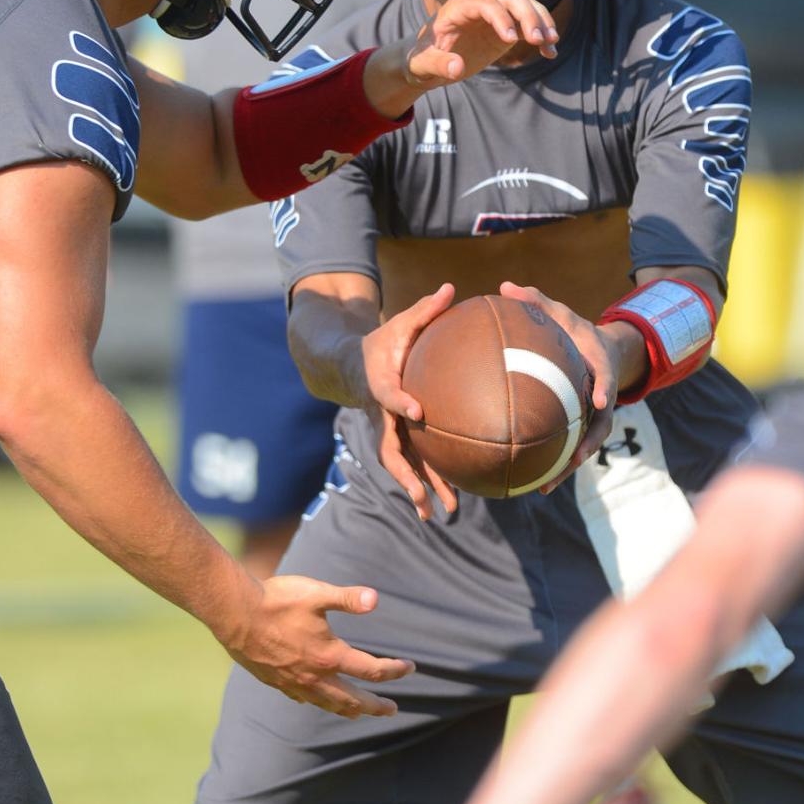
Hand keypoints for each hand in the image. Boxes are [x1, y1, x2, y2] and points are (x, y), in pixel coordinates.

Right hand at [226, 576, 413, 718]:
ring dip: (346, 709)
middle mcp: (313, 676)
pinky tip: (314, 699)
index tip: (411, 668)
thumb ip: (347, 598)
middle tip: (392, 710)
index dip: (394, 670)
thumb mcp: (316, 594)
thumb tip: (376, 599)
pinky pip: (300, 698)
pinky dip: (315, 701)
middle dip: (374, 705)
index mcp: (329, 656)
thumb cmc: (277, 600)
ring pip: (325, 704)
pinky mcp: (274, 680)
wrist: (234, 612)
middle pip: (351, 698)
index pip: (371, 670)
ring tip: (356, 713)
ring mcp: (292, 682)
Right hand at [359, 284, 459, 520]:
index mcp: (380, 383)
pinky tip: (444, 506)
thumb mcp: (399, 322)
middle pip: (391, 447)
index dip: (399, 401)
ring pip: (401, 465)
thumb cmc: (383, 342)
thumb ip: (425, 309)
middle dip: (408, 473)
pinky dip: (424, 485)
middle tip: (424, 494)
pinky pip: (411, 464)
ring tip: (439, 515)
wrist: (350, 365)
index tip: (416, 411)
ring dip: (418, 490)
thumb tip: (452, 288)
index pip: (388, 394)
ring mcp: (387, 430)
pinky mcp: (396, 437)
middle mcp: (380, 414)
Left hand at [405, 0, 557, 88]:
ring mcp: (494, 17)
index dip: (500, 17)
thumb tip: (457, 68)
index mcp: (458, 9)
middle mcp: (480, 7)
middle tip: (538, 39)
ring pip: (524, 8)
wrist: (427, 63)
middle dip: (528, 15)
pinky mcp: (504, 30)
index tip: (511, 39)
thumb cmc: (421, 59)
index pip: (485, 4)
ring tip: (551, 43)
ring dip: (541, 21)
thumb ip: (438, 64)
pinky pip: (526, 27)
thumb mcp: (422, 65)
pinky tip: (550, 53)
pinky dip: (540, 36)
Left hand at [498, 281, 629, 488]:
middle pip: (601, 424)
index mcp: (598, 366)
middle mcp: (600, 396)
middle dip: (590, 442)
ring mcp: (592, 416)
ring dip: (569, 467)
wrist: (597, 351)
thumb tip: (504, 286)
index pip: (605, 376)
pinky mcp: (580, 429)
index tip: (600, 400)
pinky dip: (554, 468)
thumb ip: (535, 301)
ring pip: (585, 445)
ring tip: (547, 486)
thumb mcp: (559, 312)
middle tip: (578, 458)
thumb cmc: (572, 330)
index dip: (605, 387)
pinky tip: (533, 486)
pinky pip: (569, 450)